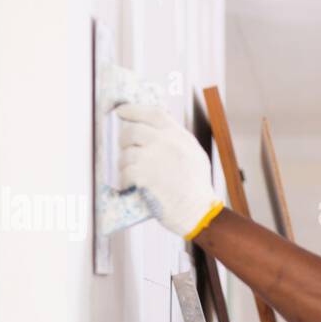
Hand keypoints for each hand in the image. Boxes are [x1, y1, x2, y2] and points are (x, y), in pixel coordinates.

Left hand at [116, 104, 222, 238]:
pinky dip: (124, 180)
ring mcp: (153, 158)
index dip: (133, 110)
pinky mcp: (144, 175)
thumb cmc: (197, 189)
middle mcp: (166, 142)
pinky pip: (124, 172)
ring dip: (124, 164)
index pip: (153, 113)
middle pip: (133, 130)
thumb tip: (154, 133)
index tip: (121, 111)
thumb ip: (177, 141)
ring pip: (126, 153)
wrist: (198, 211)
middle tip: (125, 148)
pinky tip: (129, 185)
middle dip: (124, 140)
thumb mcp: (195, 156)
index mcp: (180, 136)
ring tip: (130, 174)